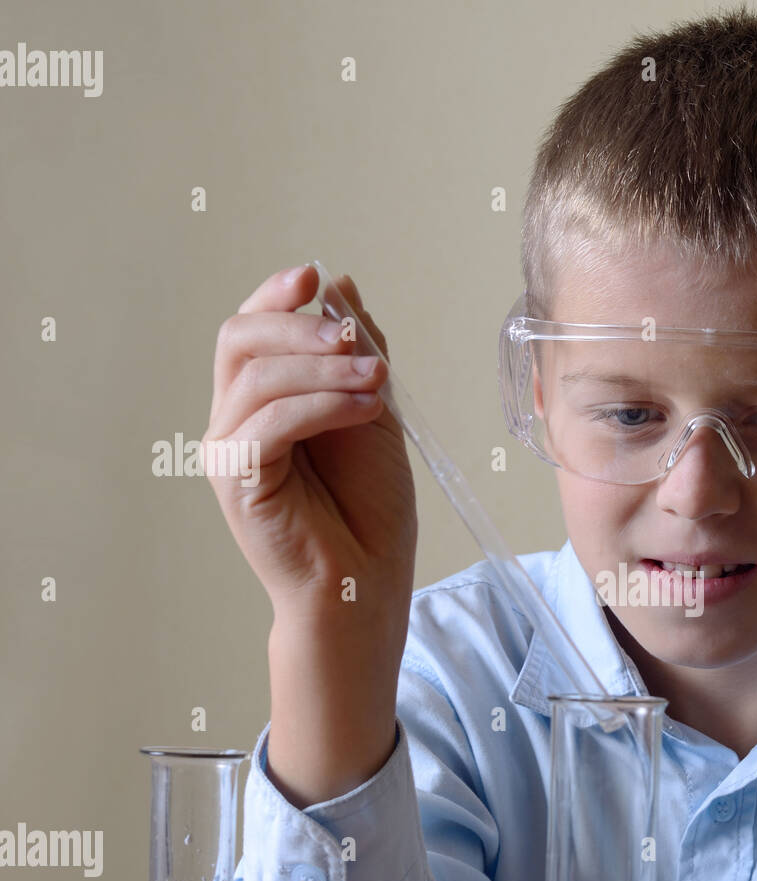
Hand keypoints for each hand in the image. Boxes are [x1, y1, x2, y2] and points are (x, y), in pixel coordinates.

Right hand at [207, 264, 418, 804]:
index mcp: (263, 401)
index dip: (276, 295)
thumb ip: (355, 355)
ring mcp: (230, 451)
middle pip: (240, 341)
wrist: (366, 584)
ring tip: (379, 380)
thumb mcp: (373, 415)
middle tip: (355, 340)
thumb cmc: (369, 509)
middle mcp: (235, 421)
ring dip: (324, 368)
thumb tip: (341, 286)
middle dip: (299, 328)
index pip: (251, 330)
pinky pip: (269, 420)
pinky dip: (322, 403)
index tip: (315, 275)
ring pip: (257, 376)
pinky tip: (368, 407)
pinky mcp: (238, 480)